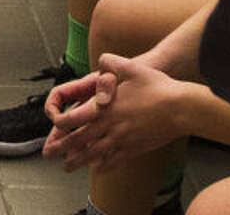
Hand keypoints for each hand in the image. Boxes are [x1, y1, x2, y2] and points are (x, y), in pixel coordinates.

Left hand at [43, 55, 187, 170]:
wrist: (181, 108)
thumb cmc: (157, 87)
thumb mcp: (131, 67)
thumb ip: (112, 62)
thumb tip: (102, 60)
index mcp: (106, 108)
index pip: (76, 119)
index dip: (62, 126)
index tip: (53, 130)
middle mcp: (111, 127)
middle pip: (81, 141)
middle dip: (63, 148)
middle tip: (48, 154)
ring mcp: (123, 140)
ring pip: (96, 154)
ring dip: (79, 161)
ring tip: (67, 167)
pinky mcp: (136, 148)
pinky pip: (115, 160)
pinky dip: (104, 166)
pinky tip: (98, 169)